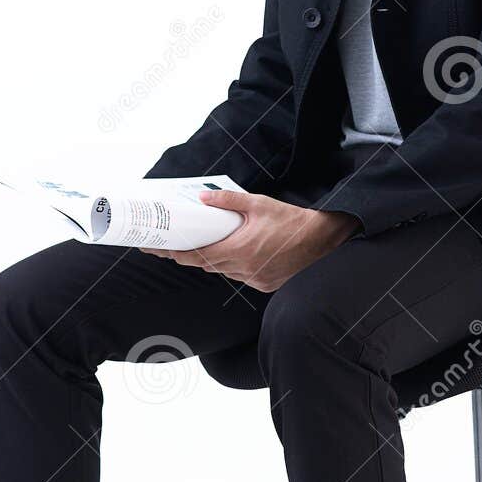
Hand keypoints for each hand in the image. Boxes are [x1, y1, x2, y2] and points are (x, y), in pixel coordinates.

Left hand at [137, 189, 358, 290]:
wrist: (323, 242)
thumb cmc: (293, 222)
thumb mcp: (259, 204)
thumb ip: (229, 201)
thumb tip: (203, 197)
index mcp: (239, 249)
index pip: (197, 256)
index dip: (175, 254)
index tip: (158, 249)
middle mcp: (243, 268)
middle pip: (205, 265)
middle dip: (186, 257)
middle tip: (168, 248)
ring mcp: (254, 279)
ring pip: (222, 271)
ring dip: (210, 261)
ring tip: (199, 246)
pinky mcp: (264, 284)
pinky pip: (239, 276)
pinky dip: (231, 266)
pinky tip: (233, 254)